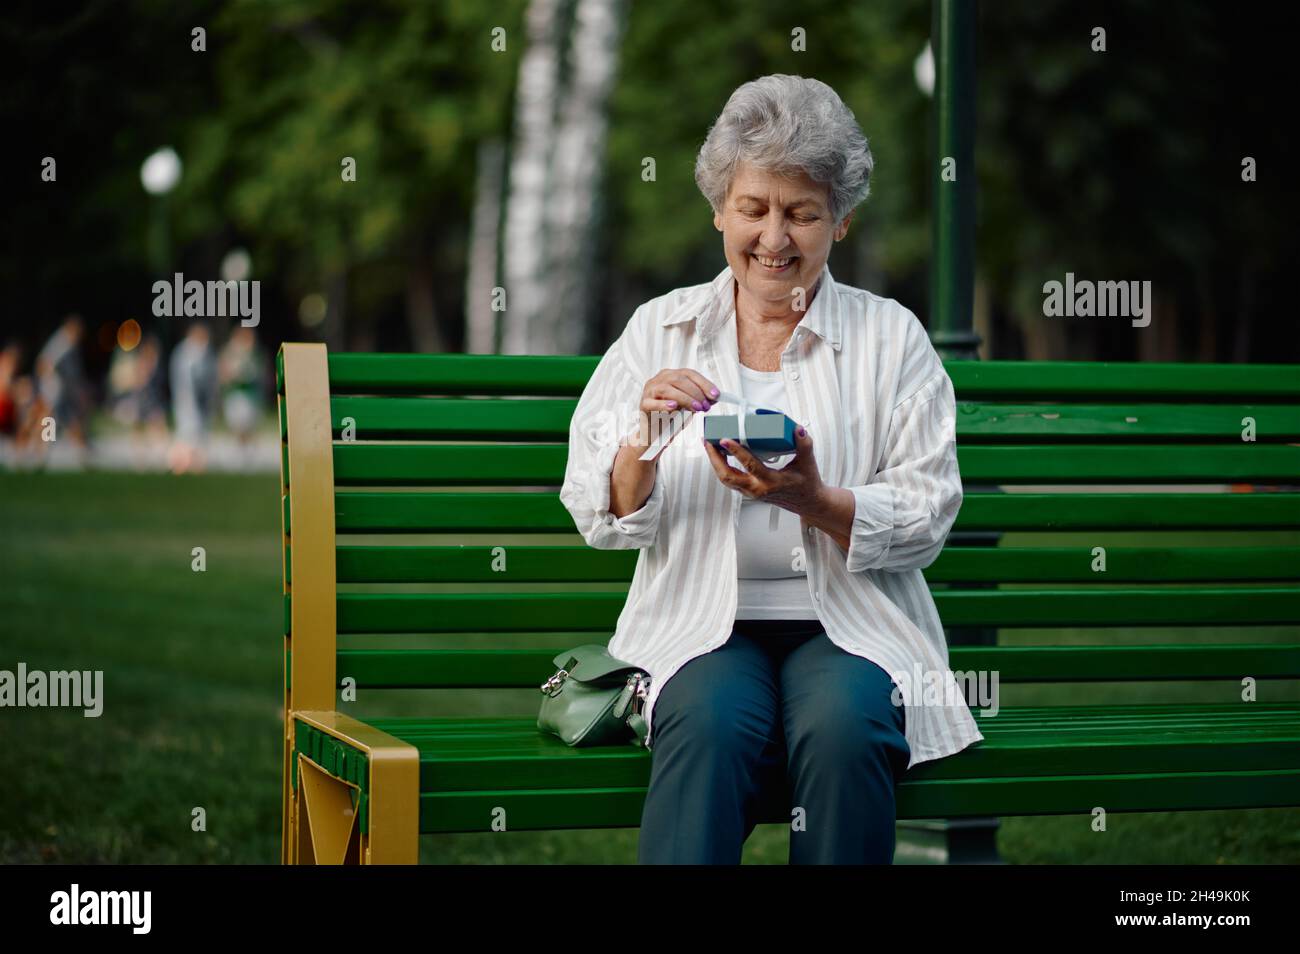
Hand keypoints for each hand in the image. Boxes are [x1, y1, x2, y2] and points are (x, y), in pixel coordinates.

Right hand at [630, 368, 719, 453]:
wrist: (655, 433)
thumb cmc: (671, 417)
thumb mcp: (688, 406)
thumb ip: (699, 399)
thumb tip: (714, 397)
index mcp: (670, 376)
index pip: (689, 374)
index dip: (704, 383)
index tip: (716, 395)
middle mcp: (659, 379)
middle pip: (679, 379)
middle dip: (696, 392)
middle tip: (706, 405)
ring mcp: (649, 391)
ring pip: (667, 389)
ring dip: (685, 398)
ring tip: (697, 408)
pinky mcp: (644, 404)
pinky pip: (653, 402)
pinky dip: (664, 404)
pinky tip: (674, 407)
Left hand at [701, 424, 824, 515]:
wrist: (807, 503)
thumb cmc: (807, 482)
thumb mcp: (808, 463)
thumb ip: (804, 444)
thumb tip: (796, 428)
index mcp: (771, 482)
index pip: (750, 465)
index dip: (736, 452)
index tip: (724, 439)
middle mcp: (757, 489)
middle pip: (727, 476)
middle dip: (714, 458)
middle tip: (707, 440)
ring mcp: (751, 493)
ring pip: (726, 479)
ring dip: (715, 462)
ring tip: (709, 444)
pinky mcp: (748, 491)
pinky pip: (730, 479)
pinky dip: (721, 466)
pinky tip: (719, 453)